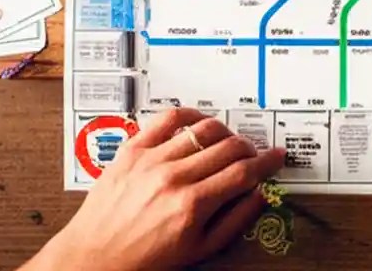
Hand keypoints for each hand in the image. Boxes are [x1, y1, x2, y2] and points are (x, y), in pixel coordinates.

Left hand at [22, 109, 286, 270]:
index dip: (267, 162)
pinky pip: (166, 118)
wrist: (95, 257)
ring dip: (225, 131)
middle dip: (250, 148)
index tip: (276, 157)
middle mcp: (173, 178)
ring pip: (203, 129)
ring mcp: (151, 160)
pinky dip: (188, 114)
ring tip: (227, 141)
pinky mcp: (132, 150)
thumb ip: (234, 221)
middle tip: (253, 153)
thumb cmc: (144, 259)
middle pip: (229, 148)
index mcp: (192, 206)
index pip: (244, 173)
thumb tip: (259, 195)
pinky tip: (197, 122)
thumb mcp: (199, 250)